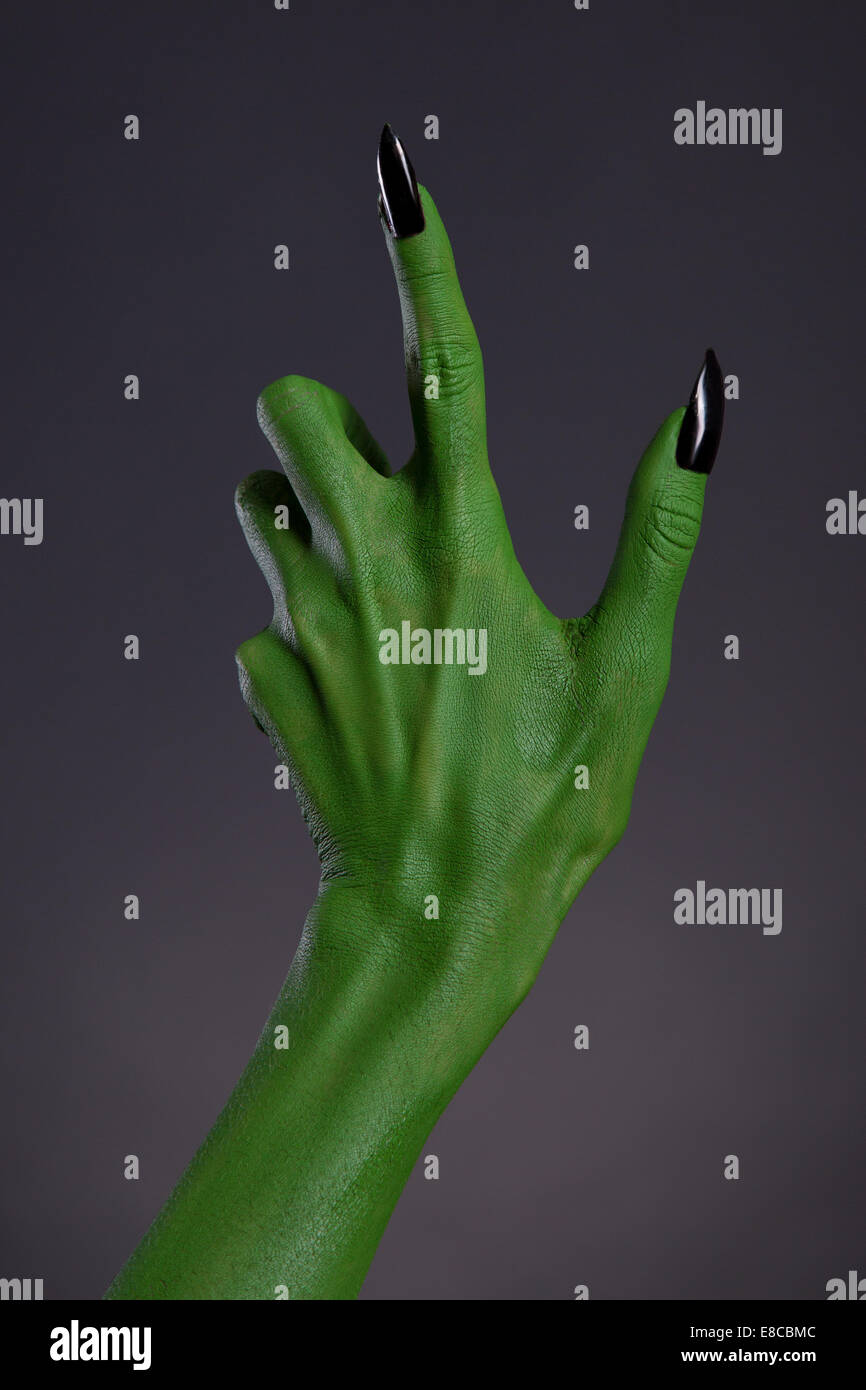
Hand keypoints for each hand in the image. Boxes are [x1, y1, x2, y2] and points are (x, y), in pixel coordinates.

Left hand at [234, 125, 724, 1052]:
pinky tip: (353, 684)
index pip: (445, 363)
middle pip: (290, 405)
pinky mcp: (267, 678)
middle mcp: (367, 561)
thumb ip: (660, 524)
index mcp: (466, 542)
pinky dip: (297, 625)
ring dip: (305, 515)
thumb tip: (699, 405)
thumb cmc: (552, 799)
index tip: (399, 177)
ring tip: (375, 591)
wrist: (438, 915)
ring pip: (258, 501)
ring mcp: (302, 622)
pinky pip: (260, 614)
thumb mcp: (632, 663)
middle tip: (386, 486)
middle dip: (325, 415)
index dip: (425, 260)